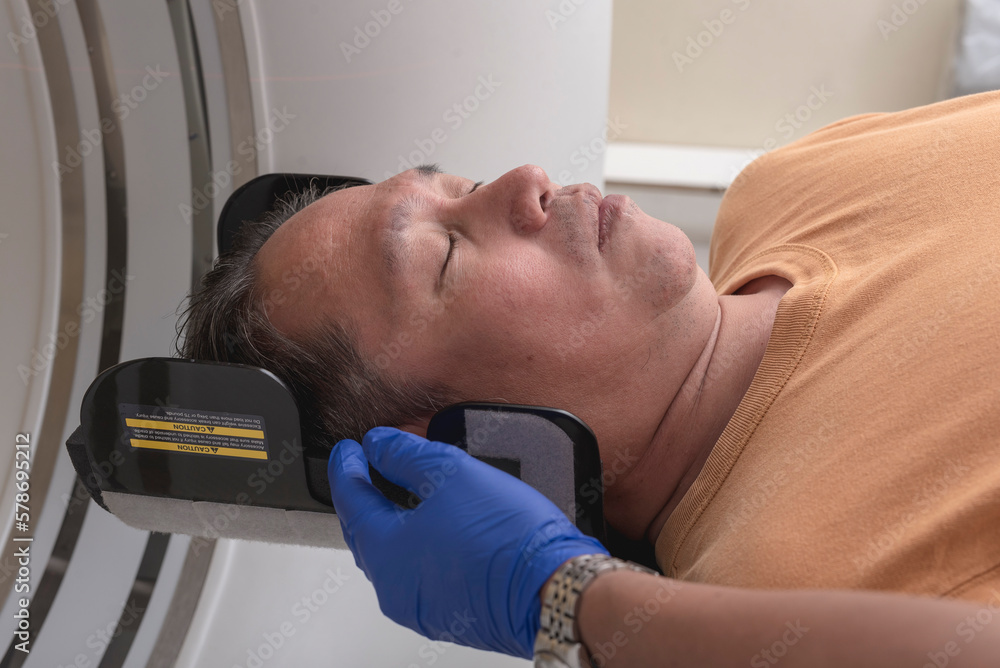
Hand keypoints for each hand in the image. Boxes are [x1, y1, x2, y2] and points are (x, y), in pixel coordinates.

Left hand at [328, 426, 608, 658]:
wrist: (554, 590)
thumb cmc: (508, 539)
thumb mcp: (452, 473)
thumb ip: (406, 455)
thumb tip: (380, 444)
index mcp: (386, 553)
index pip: (350, 500)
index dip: (347, 467)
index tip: (349, 448)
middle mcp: (396, 588)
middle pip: (367, 531)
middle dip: (367, 494)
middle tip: (371, 466)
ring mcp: (422, 606)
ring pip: (395, 554)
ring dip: (395, 520)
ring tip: (406, 491)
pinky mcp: (450, 613)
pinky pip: (421, 572)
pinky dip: (420, 544)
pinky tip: (440, 526)